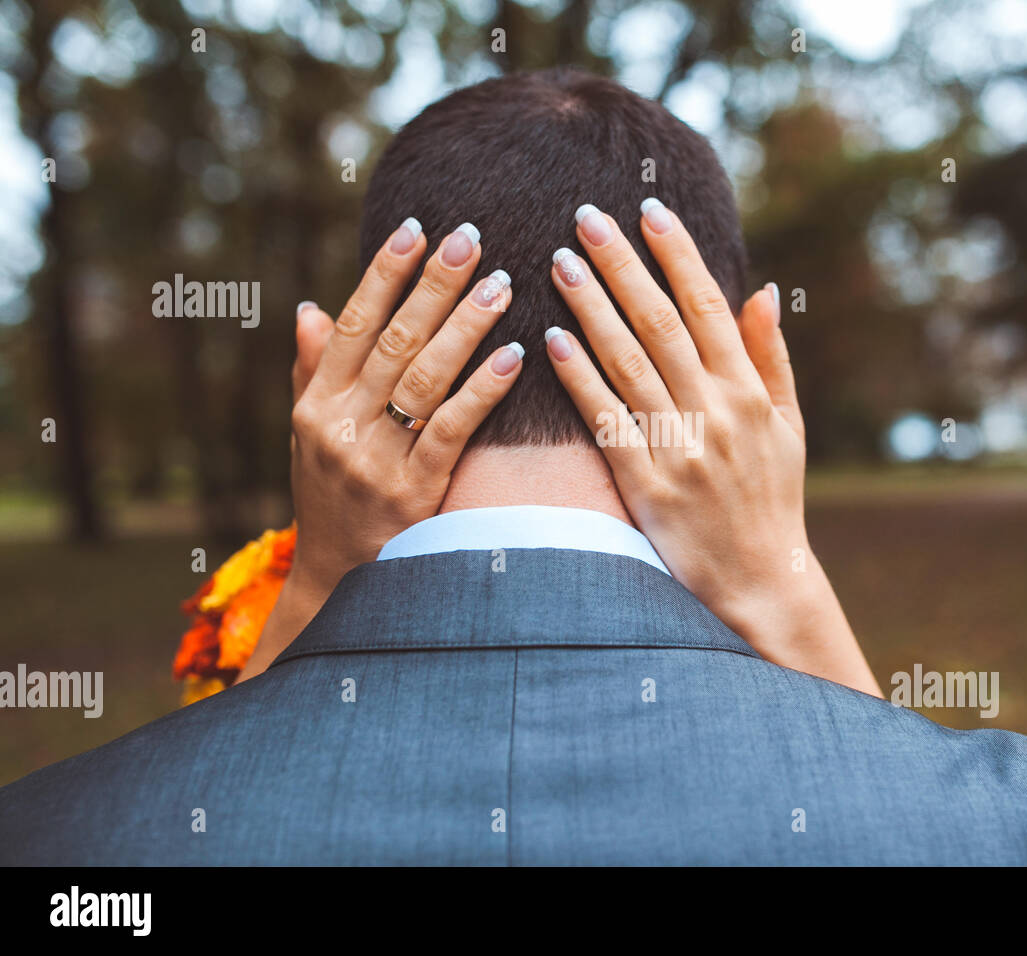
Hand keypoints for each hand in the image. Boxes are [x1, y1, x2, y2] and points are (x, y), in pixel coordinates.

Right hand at [236, 218, 523, 681]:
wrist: (342, 583)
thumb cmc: (331, 499)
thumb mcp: (309, 438)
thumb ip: (312, 374)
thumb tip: (310, 308)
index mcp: (316, 406)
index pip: (353, 325)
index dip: (384, 274)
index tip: (416, 229)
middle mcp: (341, 426)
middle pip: (395, 341)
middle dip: (434, 285)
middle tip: (470, 236)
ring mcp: (378, 460)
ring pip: (426, 377)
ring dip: (466, 325)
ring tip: (502, 281)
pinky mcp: (417, 490)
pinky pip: (454, 428)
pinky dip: (484, 388)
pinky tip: (515, 354)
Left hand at [543, 200, 880, 695]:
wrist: (760, 582)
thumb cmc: (772, 499)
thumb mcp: (789, 427)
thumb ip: (771, 357)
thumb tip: (763, 289)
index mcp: (750, 393)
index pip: (708, 306)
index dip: (677, 254)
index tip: (649, 210)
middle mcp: (715, 412)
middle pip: (659, 321)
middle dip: (622, 263)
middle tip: (585, 216)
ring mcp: (679, 448)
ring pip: (627, 361)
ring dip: (591, 306)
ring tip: (559, 261)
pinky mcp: (646, 485)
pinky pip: (606, 419)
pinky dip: (579, 377)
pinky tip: (551, 339)